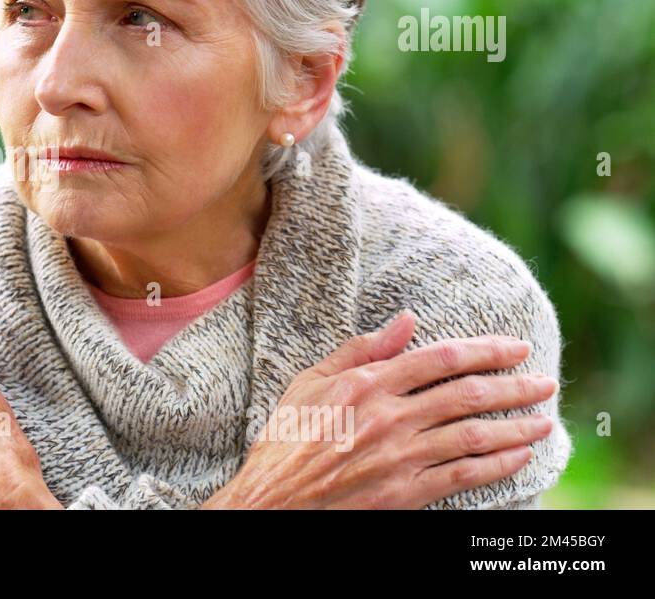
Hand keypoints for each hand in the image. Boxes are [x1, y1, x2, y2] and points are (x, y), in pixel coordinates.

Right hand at [203, 310, 557, 508]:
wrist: (275, 499)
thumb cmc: (287, 439)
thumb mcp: (311, 382)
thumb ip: (361, 350)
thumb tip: (405, 320)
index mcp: (367, 384)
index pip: (440, 358)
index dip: (485, 350)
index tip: (516, 349)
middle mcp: (389, 416)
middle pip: (467, 394)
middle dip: (514, 386)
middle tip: (544, 382)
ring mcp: (399, 456)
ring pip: (473, 434)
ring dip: (515, 425)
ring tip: (542, 419)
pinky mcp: (405, 492)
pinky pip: (464, 475)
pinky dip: (497, 465)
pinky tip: (518, 456)